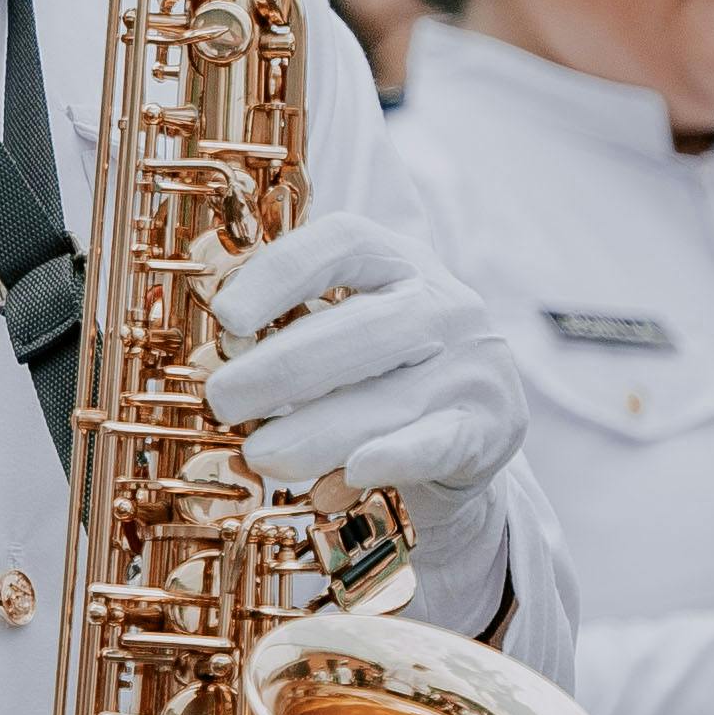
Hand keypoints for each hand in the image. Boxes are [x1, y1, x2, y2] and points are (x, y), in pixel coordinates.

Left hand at [202, 213, 523, 549]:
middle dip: (282, 368)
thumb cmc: (381, 370)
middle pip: (361, 328)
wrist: (470, 429)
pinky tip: (353, 470)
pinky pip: (437, 443)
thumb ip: (293, 328)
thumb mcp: (343, 327)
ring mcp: (472, 365)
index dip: (279, 274)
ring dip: (316, 430)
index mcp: (399, 260)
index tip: (227, 317)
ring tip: (259, 453)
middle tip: (222, 400)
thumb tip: (225, 352)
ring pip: (388, 398)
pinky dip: (394, 456)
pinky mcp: (491, 427)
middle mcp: (443, 303)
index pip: (342, 244)